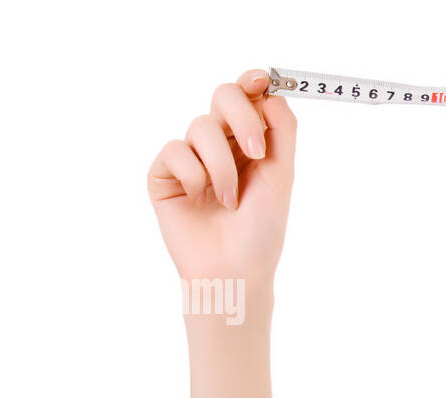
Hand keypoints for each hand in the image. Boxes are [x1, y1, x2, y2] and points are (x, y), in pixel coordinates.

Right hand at [147, 68, 296, 284]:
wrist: (233, 270)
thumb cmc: (260, 231)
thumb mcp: (280, 177)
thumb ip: (281, 131)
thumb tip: (272, 90)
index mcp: (250, 142)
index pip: (248, 98)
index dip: (252, 82)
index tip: (260, 79)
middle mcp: (220, 144)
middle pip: (223, 96)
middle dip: (242, 118)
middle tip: (257, 152)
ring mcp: (190, 157)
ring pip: (201, 127)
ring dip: (222, 166)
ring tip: (229, 201)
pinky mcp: (164, 174)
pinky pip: (175, 150)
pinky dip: (194, 175)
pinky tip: (200, 201)